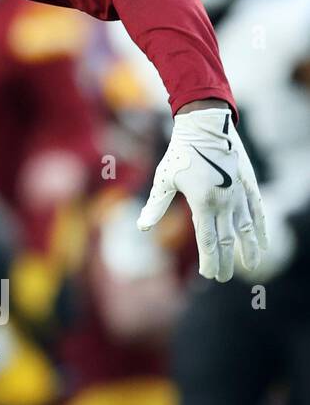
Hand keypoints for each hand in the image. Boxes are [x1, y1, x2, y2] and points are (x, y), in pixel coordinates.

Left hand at [137, 105, 267, 281]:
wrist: (206, 128)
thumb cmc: (180, 154)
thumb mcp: (163, 180)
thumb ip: (155, 205)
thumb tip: (142, 227)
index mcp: (202, 203)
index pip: (208, 240)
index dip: (209, 260)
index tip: (208, 275)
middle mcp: (224, 202)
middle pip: (226, 240)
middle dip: (224, 261)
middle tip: (220, 277)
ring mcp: (239, 195)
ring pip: (247, 230)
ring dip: (247, 250)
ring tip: (248, 267)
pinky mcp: (249, 187)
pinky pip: (258, 214)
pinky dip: (261, 231)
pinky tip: (263, 245)